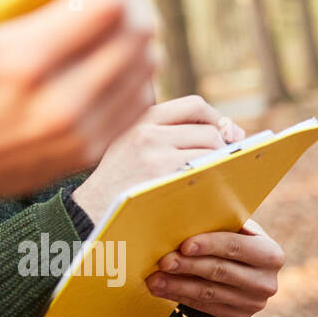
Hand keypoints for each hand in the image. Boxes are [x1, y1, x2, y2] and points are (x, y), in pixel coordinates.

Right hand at [0, 0, 156, 248]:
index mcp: (17, 62)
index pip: (107, 0)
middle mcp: (59, 101)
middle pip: (139, 28)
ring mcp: (80, 133)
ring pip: (148, 61)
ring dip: (132, 26)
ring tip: (98, 16)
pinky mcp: (90, 152)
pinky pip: (141, 96)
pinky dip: (132, 67)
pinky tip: (102, 57)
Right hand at [71, 95, 245, 224]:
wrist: (89, 211)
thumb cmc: (118, 182)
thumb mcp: (130, 144)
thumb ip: (168, 132)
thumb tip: (228, 130)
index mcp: (141, 117)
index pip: (194, 105)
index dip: (217, 120)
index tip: (227, 136)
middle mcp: (146, 129)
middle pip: (208, 130)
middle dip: (222, 149)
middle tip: (222, 168)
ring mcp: (153, 153)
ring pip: (211, 152)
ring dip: (219, 168)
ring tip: (212, 182)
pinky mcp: (161, 177)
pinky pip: (205, 173)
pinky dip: (213, 183)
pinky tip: (208, 194)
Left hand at [146, 218, 282, 316]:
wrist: (247, 269)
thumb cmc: (234, 239)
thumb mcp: (235, 228)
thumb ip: (219, 223)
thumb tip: (183, 216)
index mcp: (270, 253)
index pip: (235, 247)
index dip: (209, 245)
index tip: (184, 245)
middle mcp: (266, 281)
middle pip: (220, 271)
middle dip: (187, 266)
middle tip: (162, 262)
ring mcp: (253, 303)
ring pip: (208, 293)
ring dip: (177, 285)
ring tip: (154, 279)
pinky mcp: (238, 315)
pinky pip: (204, 306)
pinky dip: (180, 296)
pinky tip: (161, 289)